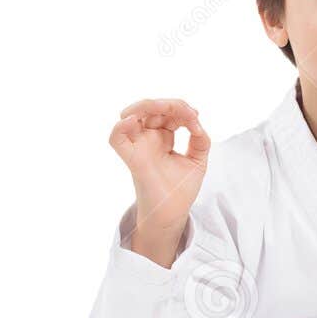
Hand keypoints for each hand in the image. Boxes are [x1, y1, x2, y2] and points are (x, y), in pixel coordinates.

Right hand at [110, 98, 210, 243]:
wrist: (173, 213)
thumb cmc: (181, 188)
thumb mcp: (198, 159)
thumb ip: (200, 140)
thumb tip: (196, 124)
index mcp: (163, 136)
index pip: (168, 112)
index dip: (182, 109)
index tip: (196, 119)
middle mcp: (148, 138)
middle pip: (150, 108)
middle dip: (170, 104)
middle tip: (188, 112)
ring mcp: (139, 147)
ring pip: (131, 115)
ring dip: (148, 105)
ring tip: (167, 108)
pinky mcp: (133, 159)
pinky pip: (116, 139)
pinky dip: (121, 127)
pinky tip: (135, 120)